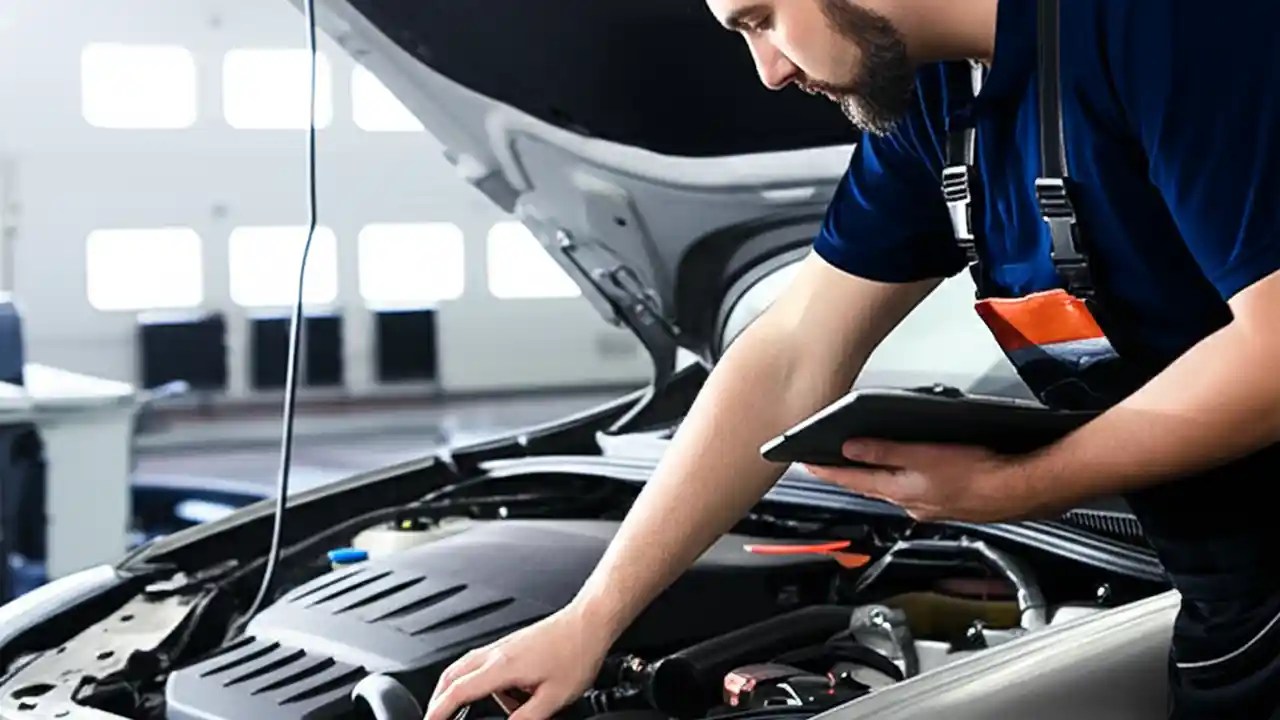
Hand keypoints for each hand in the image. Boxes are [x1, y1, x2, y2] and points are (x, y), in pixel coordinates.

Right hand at [425, 606, 610, 719]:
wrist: (589, 623)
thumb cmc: (576, 651)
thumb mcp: (553, 698)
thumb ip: (525, 718)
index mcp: (502, 666)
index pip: (458, 691)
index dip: (439, 710)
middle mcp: (496, 652)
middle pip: (451, 674)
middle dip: (438, 698)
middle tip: (436, 715)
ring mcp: (503, 646)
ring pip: (465, 667)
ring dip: (458, 688)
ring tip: (465, 710)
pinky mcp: (511, 644)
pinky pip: (483, 663)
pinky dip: (479, 680)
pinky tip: (500, 695)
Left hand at [802, 439, 1038, 522]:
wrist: (1021, 489)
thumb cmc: (980, 474)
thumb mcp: (924, 455)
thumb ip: (885, 451)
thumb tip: (851, 447)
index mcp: (901, 491)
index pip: (852, 481)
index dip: (827, 472)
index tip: (806, 463)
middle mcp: (911, 503)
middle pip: (870, 486)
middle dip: (847, 475)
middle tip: (824, 463)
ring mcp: (930, 505)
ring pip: (892, 489)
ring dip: (874, 477)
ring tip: (858, 464)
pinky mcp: (949, 501)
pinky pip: (915, 490)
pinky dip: (903, 479)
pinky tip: (908, 471)